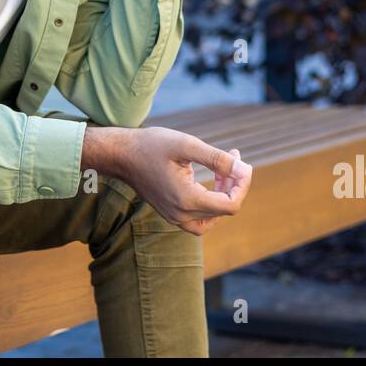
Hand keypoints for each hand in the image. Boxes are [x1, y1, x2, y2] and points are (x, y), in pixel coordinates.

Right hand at [116, 126, 251, 236]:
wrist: (121, 155)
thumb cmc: (151, 146)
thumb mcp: (187, 145)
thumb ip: (216, 159)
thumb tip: (244, 170)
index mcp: (188, 200)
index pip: (232, 204)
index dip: (243, 184)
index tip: (240, 161)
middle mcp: (181, 215)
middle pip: (224, 209)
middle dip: (234, 182)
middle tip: (231, 155)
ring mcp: (175, 217)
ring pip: (214, 216)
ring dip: (224, 193)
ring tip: (222, 170)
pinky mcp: (171, 214)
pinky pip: (200, 220)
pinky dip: (211, 205)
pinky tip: (210, 184)